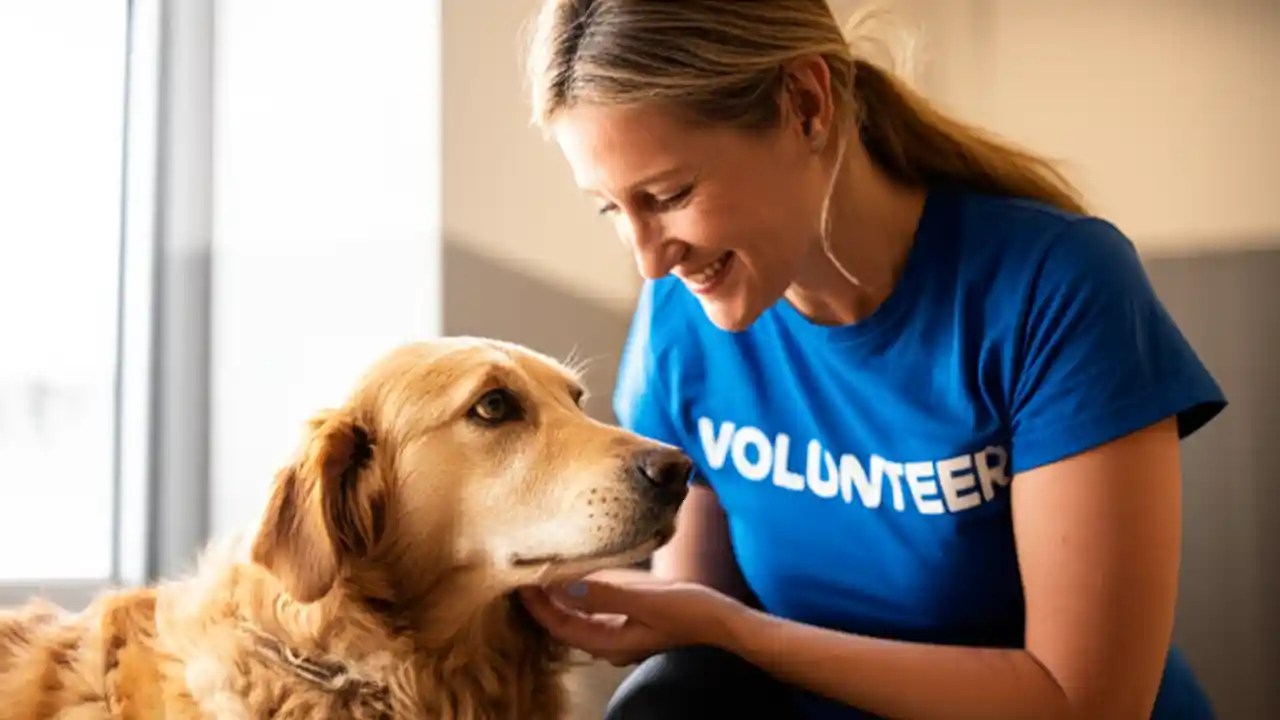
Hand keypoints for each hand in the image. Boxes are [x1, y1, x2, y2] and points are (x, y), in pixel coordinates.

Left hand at [517, 568, 745, 666]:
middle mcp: (608, 642)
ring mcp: (618, 632)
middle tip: (520, 572)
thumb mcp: (644, 598)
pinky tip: (572, 575)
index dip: (536, 604)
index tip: (519, 580)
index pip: (559, 625)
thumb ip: (603, 593)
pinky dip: (576, 593)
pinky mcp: (627, 619)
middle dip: (540, 601)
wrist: (719, 618)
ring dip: (556, 596)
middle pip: (562, 623)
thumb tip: (564, 587)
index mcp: (608, 642)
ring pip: (575, 616)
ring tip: (538, 571)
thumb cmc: (686, 608)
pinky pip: (591, 608)